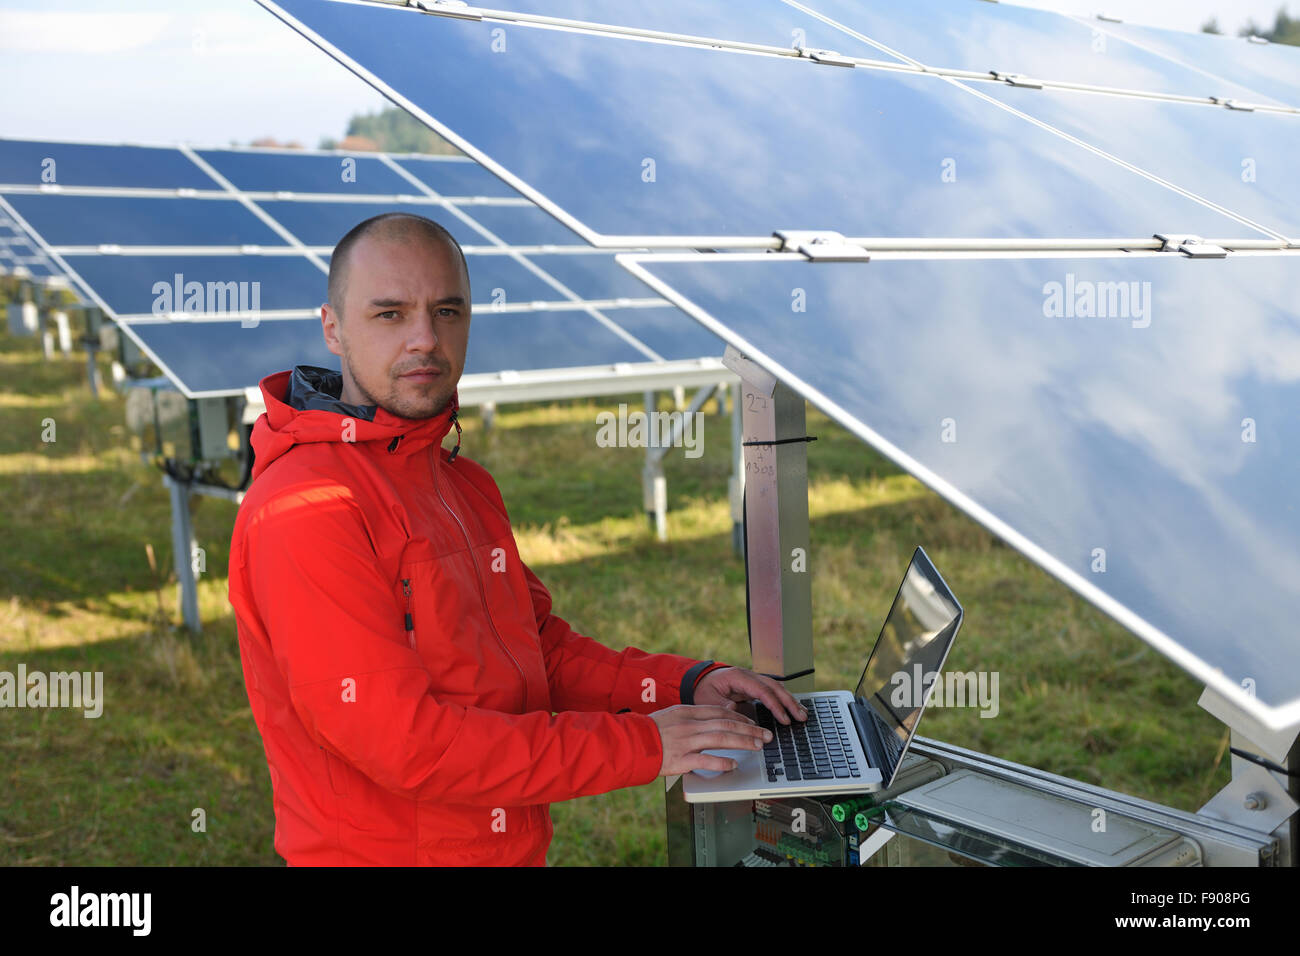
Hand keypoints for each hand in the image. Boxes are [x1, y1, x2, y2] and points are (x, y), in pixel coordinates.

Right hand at [649, 705, 772, 775]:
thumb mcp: (673, 716)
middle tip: (766, 735)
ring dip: (743, 741)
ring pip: (720, 738)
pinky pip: (705, 760)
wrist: (630, 743)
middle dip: (749, 729)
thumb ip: (694, 717)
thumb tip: (717, 718)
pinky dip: (722, 762)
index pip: (720, 711)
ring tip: (758, 746)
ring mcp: (686, 741)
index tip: (753, 723)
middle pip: (725, 723)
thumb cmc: (651, 731)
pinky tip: (734, 765)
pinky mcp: (681, 759)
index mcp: (687, 712)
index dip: (740, 717)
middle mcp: (689, 724)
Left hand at [692, 666, 807, 724]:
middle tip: (801, 717)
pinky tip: (792, 709)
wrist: (698, 681)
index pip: (762, 691)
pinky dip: (783, 700)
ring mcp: (752, 680)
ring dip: (790, 701)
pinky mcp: (754, 687)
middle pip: (775, 687)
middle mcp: (748, 676)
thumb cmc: (702, 689)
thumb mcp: (707, 699)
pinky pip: (772, 692)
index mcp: (738, 676)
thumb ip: (722, 705)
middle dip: (789, 702)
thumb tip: (736, 709)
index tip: (784, 718)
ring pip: (776, 688)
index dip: (775, 705)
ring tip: (802, 714)